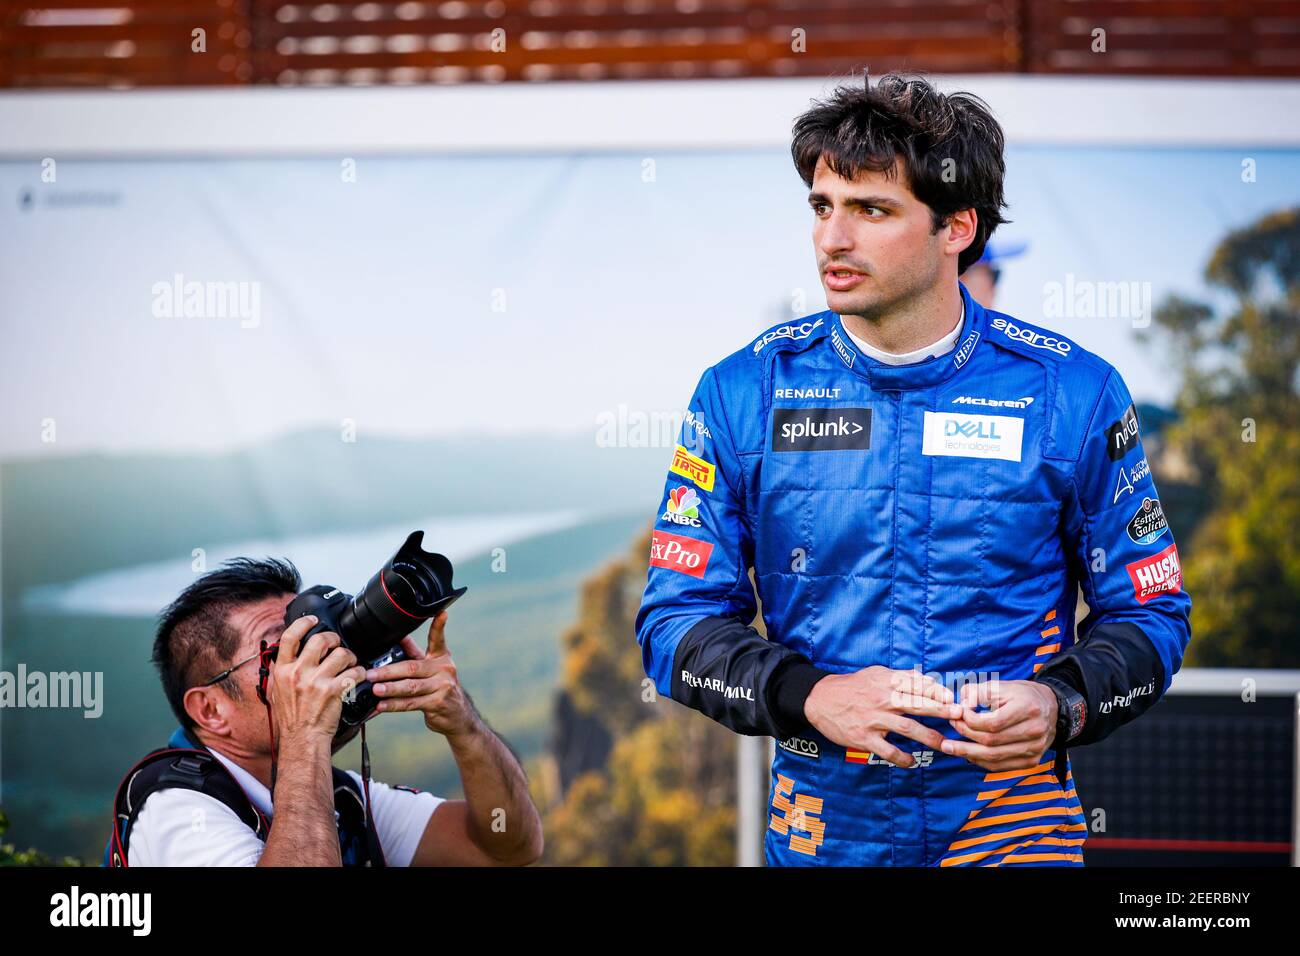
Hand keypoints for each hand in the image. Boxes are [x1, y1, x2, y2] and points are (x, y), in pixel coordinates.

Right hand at [270, 614, 366, 744]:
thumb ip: (283, 671)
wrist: (301, 738)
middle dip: (333, 639)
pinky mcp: (334, 690)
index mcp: (282, 671)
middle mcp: (298, 673)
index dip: (304, 623)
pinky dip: (360, 672)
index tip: (313, 620)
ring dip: (349, 656)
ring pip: (341, 653)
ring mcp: (316, 681)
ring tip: (349, 663)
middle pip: (320, 639)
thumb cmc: (291, 717)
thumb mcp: (277, 691)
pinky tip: (357, 676)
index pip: (290, 637)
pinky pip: (354, 672)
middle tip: (337, 645)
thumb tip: (288, 654)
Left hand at [367, 612, 476, 737]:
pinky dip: (394, 705)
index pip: (438, 640)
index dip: (439, 626)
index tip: (440, 614)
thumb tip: (399, 636)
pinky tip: (381, 706)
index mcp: (441, 658)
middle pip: (413, 668)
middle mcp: (444, 670)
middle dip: (389, 671)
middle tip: (371, 674)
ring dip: (390, 689)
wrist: (458, 715)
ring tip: (375, 690)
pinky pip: (411, 704)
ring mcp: (442, 687)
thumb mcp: (432, 668)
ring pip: (411, 687)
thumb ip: (415, 653)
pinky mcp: (437, 704)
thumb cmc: (440, 688)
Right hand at [804, 666, 963, 767]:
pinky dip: (902, 758)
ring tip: (944, 744)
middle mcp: (882, 699)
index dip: (936, 691)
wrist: (820, 700)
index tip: (953, 697)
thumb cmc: (853, 686)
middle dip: (940, 710)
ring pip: (907, 728)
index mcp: (886, 682)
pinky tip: (912, 762)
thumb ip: (901, 677)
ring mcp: (873, 719)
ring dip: (928, 737)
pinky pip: (887, 750)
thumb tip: (928, 680)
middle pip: (916, 704)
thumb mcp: (875, 673)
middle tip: (959, 716)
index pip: (916, 684)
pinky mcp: (864, 738)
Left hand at [942, 679, 1057, 771]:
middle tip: (950, 728)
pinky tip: (967, 754)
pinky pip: (1001, 766)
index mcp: (1028, 709)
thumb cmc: (1022, 695)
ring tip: (949, 747)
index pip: (992, 723)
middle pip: (992, 742)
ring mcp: (1035, 749)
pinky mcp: (1032, 760)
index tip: (958, 713)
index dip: (970, 721)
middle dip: (965, 736)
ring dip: (968, 753)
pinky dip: (981, 762)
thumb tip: (961, 705)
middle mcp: (1034, 731)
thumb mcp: (1001, 685)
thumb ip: (978, 692)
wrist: (1052, 708)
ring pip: (994, 757)